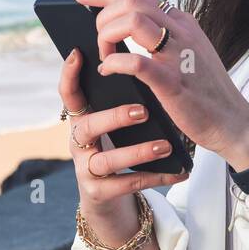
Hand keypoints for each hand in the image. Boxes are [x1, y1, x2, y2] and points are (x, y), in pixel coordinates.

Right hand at [58, 46, 188, 249]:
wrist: (110, 196)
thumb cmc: (118, 145)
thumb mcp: (115, 121)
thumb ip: (122, 97)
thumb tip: (144, 63)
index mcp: (83, 119)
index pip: (70, 94)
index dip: (69, 75)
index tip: (79, 53)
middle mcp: (79, 143)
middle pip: (88, 126)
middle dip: (114, 117)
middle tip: (143, 111)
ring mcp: (86, 169)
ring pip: (106, 161)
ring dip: (137, 152)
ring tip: (166, 146)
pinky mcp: (99, 193)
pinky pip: (127, 185)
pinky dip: (155, 177)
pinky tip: (179, 172)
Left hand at [72, 0, 248, 167]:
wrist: (234, 121)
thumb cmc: (207, 88)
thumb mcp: (191, 45)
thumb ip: (167, 20)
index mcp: (183, 23)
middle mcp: (182, 32)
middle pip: (132, 2)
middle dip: (104, 17)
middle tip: (100, 42)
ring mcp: (178, 56)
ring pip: (132, 22)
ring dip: (108, 36)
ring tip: (106, 56)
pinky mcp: (173, 83)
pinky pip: (136, 62)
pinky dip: (115, 63)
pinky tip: (109, 71)